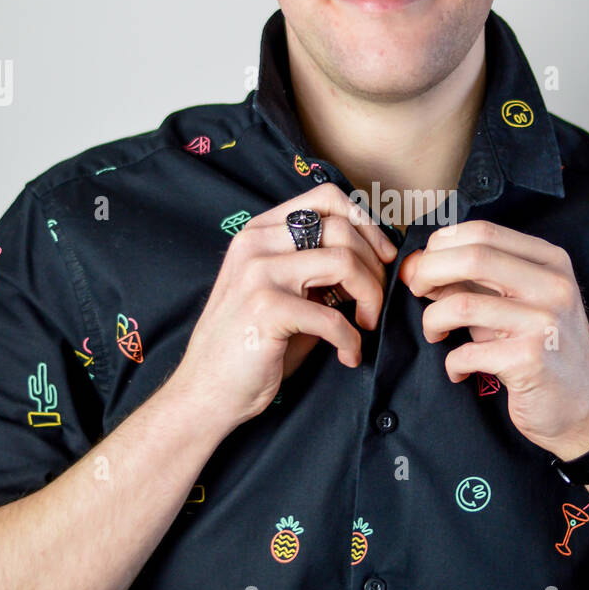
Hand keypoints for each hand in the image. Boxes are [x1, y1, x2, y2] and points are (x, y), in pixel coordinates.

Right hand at [170, 185, 396, 431]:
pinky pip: (333, 317)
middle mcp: (256, 244)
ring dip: (370, 298)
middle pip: (342, 229)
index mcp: (259, 232)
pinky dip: (351, 340)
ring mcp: (258, 274)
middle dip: (374, 268)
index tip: (382, 256)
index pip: (326, 198)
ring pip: (345, 262)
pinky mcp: (266, 309)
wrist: (205, 391)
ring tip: (365, 325)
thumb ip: (317, 267)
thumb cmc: (252, 345)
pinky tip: (347, 354)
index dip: (366, 222)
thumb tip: (374, 257)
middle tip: (375, 303)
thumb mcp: (283, 291)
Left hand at [398, 220, 588, 457]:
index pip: (484, 231)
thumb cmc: (541, 350)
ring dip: (433, 319)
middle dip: (428, 271)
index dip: (441, 245)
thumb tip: (417, 265)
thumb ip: (474, 281)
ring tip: (434, 333)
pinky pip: (466, 352)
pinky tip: (458, 369)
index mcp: (550, 262)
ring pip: (461, 304)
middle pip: (472, 256)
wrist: (583, 407)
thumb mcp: (514, 305)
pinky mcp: (530, 360)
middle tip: (416, 290)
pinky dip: (451, 362)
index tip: (424, 265)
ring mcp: (544, 322)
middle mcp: (552, 285)